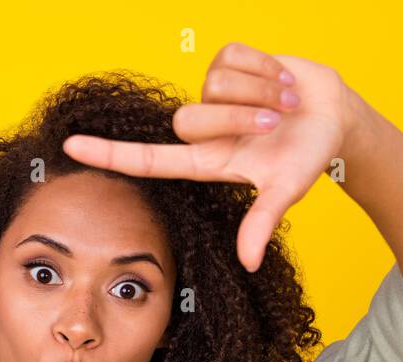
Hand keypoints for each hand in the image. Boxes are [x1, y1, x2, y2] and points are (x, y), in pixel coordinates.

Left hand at [62, 43, 358, 271]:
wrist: (334, 116)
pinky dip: (267, 68)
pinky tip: (281, 81)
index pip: (146, 159)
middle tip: (276, 124)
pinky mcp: (228, 60)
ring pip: (215, 85)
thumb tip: (250, 263)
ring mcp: (211, 92)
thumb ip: (261, 222)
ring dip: (261, 93)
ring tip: (284, 104)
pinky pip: (235, 57)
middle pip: (190, 118)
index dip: (108, 154)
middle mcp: (201, 128)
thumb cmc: (305, 158)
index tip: (69, 147)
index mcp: (204, 160)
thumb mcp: (285, 191)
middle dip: (240, 118)